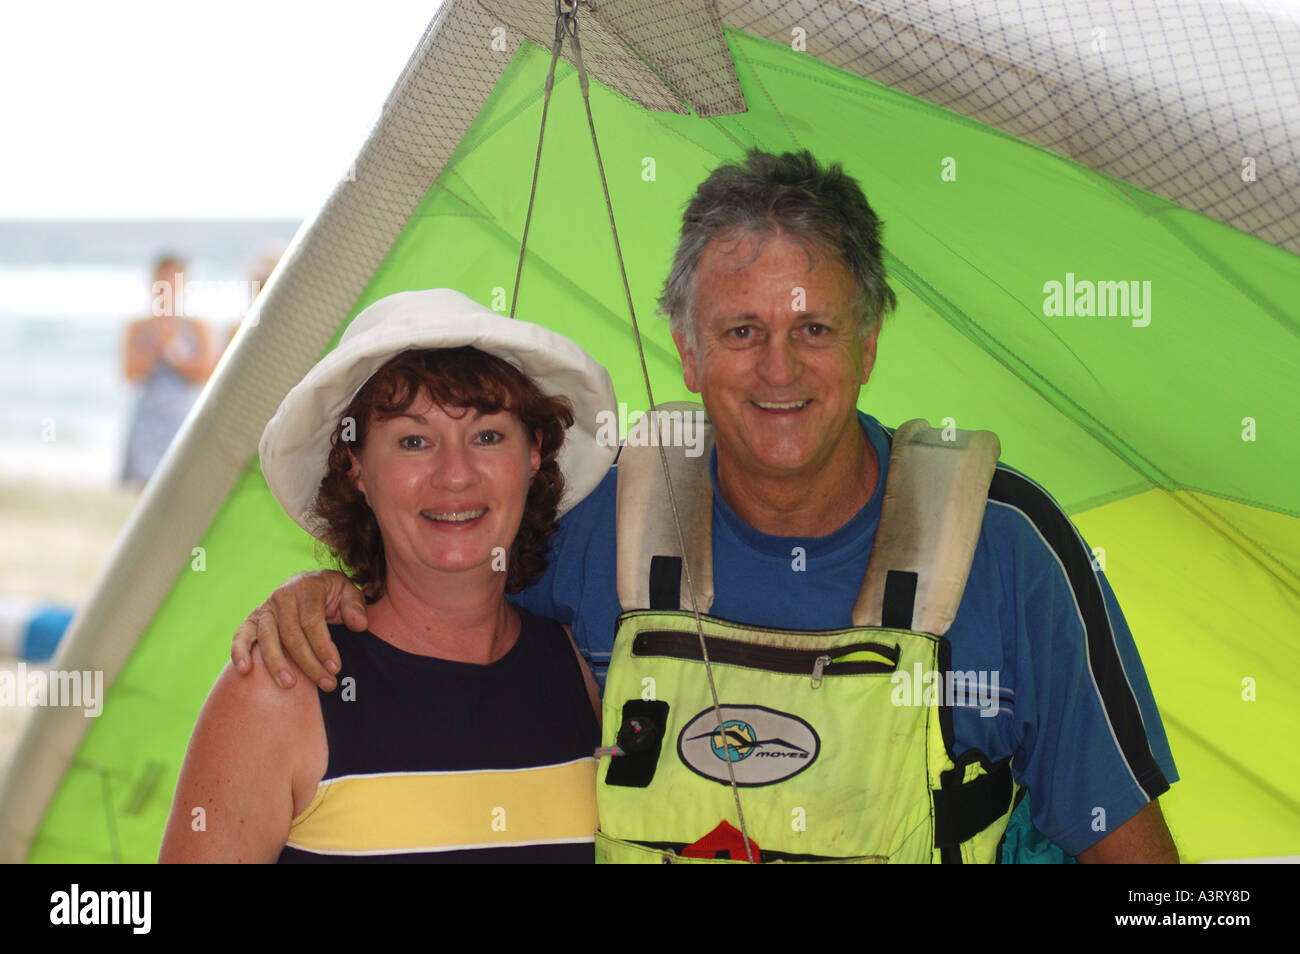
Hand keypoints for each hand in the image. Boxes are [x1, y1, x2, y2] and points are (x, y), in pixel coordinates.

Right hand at [231, 570, 367, 690]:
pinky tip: (244, 670)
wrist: (306, 583)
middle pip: (291, 635)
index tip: (335, 668)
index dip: (323, 646)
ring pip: (267, 638)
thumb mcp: (348, 592)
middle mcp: (282, 596)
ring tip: (289, 684)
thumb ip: (355, 607)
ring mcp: (265, 608)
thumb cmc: (331, 594)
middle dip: (309, 662)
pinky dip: (239, 651)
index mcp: (307, 587)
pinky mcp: (252, 619)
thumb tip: (360, 625)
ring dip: (277, 664)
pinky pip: (242, 635)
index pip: (312, 621)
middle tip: (326, 684)